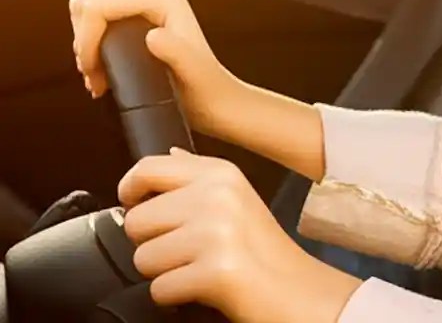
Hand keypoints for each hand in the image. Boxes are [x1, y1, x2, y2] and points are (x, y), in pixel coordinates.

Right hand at [70, 0, 240, 134]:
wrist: (214, 95)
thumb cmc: (203, 87)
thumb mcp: (193, 74)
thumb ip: (177, 54)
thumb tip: (153, 37)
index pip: (95, 2)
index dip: (85, 39)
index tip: (94, 72)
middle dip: (81, 35)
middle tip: (94, 72)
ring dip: (83, 36)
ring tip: (97, 71)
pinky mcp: (135, 1)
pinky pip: (93, 4)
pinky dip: (88, 33)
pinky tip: (99, 63)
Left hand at [120, 148, 360, 322]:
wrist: (300, 292)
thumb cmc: (265, 251)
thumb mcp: (238, 198)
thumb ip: (198, 177)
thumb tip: (169, 155)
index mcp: (221, 173)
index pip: (147, 168)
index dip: (130, 190)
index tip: (135, 205)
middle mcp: (217, 196)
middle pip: (136, 220)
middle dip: (152, 244)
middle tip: (189, 250)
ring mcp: (216, 232)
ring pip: (142, 258)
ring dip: (165, 273)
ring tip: (200, 268)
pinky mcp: (215, 270)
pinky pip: (159, 290)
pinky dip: (175, 298)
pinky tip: (204, 288)